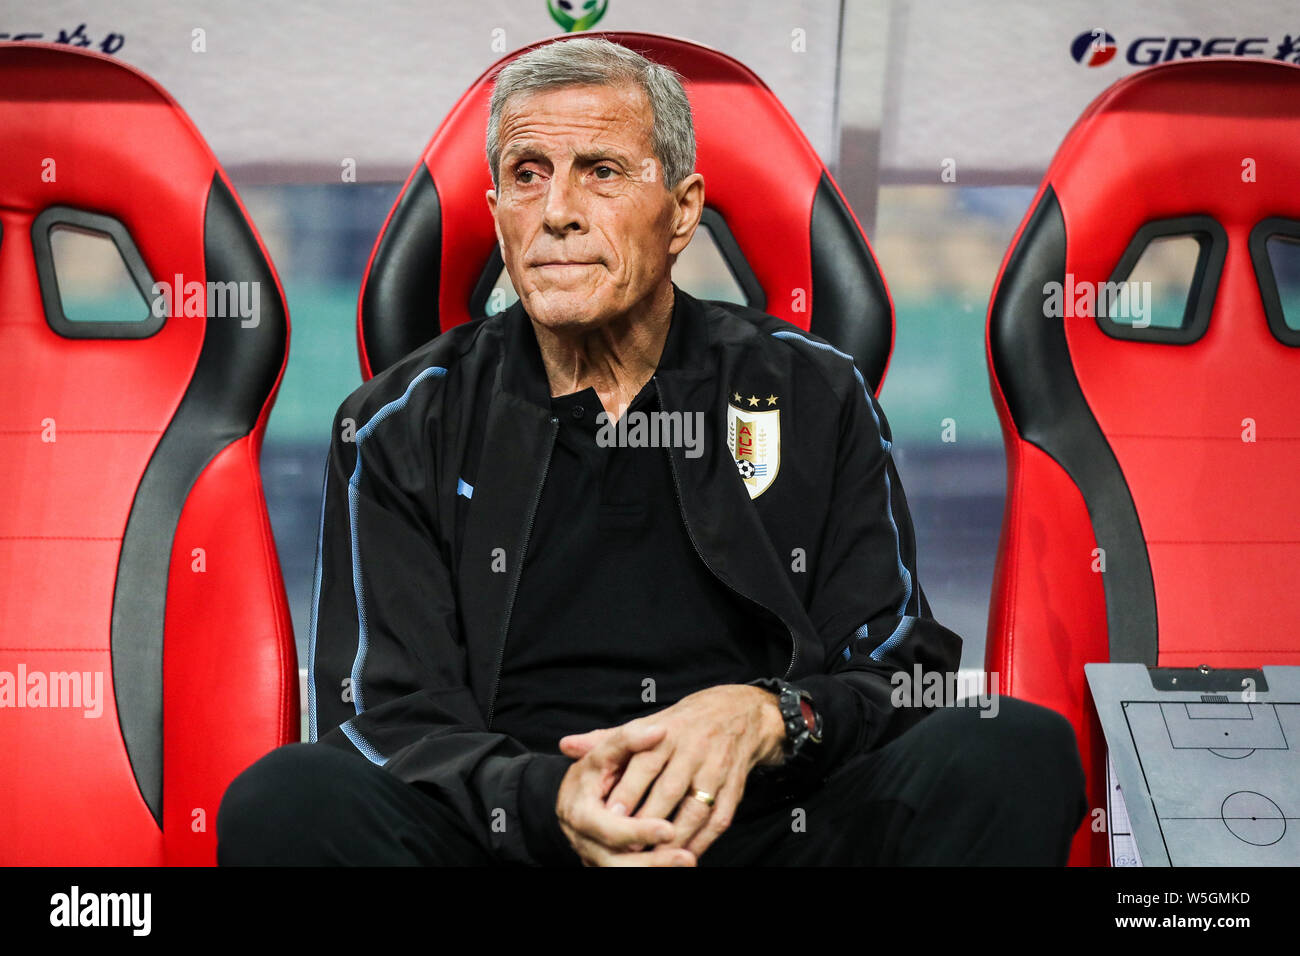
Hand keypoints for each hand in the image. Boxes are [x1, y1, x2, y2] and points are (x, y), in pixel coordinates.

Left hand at [559, 685, 785, 859]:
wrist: (738, 714)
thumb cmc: (682, 725)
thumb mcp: (646, 724)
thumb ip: (606, 739)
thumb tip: (565, 746)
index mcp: (668, 732)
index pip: (646, 762)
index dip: (629, 789)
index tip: (611, 815)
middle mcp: (694, 749)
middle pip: (671, 789)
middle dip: (649, 818)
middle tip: (628, 846)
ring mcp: (717, 770)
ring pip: (697, 808)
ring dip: (676, 836)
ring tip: (654, 857)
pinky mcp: (735, 788)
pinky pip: (719, 819)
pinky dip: (703, 840)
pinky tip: (685, 854)